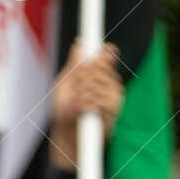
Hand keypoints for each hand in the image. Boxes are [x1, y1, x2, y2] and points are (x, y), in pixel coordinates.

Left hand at [49, 40, 123, 168]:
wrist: (67, 135)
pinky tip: (84, 111)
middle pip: (100, 66)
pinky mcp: (115, 108)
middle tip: (77, 89)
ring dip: (83, 93)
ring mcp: (114, 94)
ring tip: (77, 104)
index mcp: (98, 73)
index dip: (104, 52)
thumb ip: (73, 66)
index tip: (100, 52)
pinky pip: (102, 98)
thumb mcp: (64, 85)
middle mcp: (109, 81)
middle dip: (83, 76)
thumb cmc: (64, 110)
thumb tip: (79, 43)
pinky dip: (88, 104)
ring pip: (99, 82)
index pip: (107, 54)